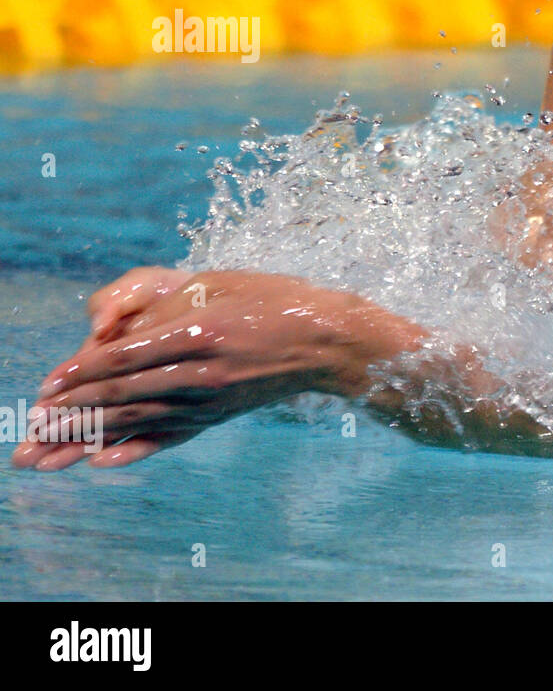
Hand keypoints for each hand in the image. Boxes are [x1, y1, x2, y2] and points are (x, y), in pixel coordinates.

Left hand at [12, 270, 423, 471]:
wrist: (327, 339)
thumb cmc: (271, 298)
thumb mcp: (217, 283)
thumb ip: (163, 304)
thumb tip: (110, 332)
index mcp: (200, 330)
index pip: (126, 357)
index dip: (81, 373)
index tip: (46, 387)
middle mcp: (202, 371)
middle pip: (124, 396)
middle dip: (71, 415)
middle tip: (30, 431)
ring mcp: (212, 398)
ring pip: (139, 421)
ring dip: (88, 438)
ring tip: (47, 454)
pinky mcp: (219, 414)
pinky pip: (172, 436)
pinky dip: (136, 450)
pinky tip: (105, 462)